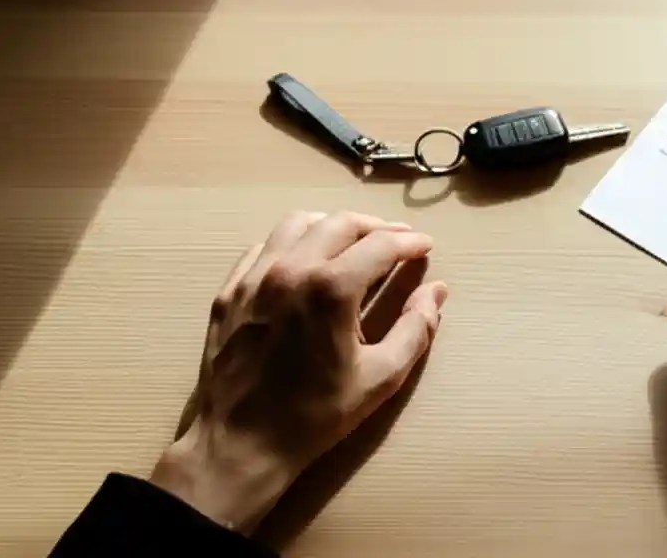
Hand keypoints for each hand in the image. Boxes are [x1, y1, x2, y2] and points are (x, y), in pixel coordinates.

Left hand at [150, 211, 446, 531]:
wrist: (240, 443)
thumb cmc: (316, 415)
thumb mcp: (380, 378)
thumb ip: (416, 329)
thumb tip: (437, 291)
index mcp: (331, 288)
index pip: (380, 245)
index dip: (409, 242)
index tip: (424, 246)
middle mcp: (290, 269)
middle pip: (340, 223)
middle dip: (375, 226)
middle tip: (397, 239)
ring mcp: (253, 277)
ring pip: (296, 224)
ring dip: (331, 225)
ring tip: (352, 240)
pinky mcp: (229, 291)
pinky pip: (263, 248)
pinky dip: (292, 242)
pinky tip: (303, 259)